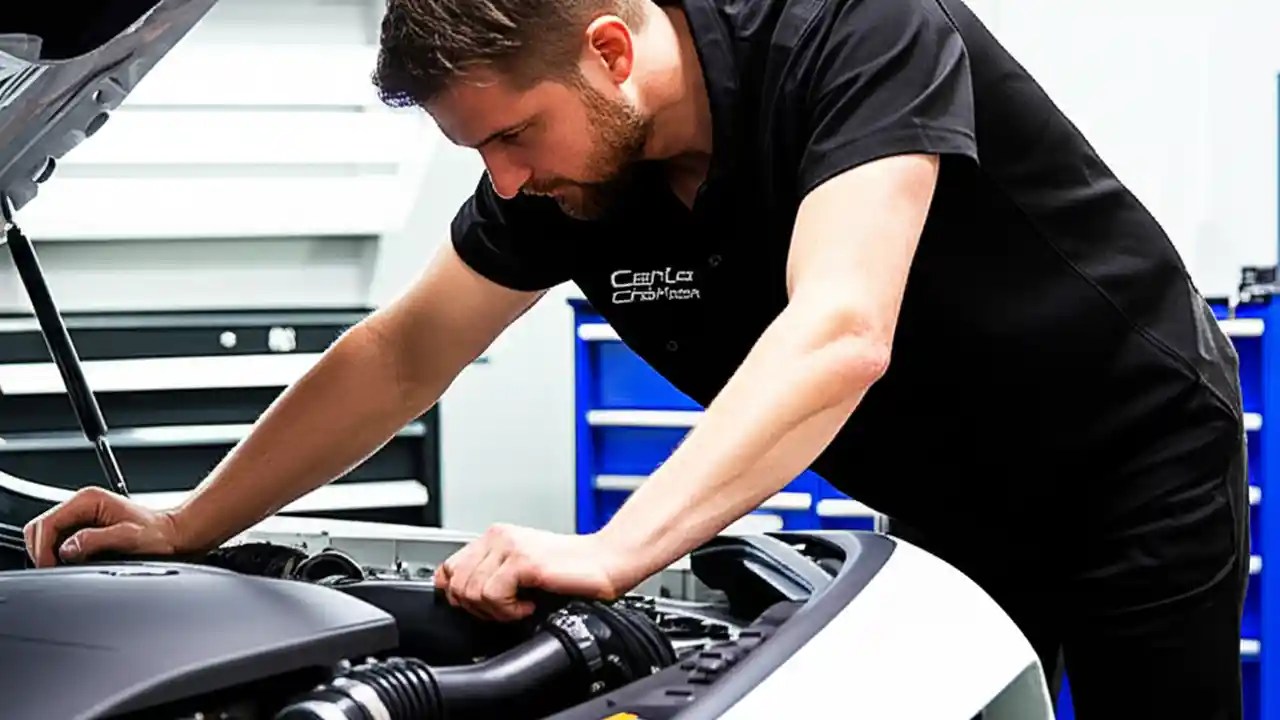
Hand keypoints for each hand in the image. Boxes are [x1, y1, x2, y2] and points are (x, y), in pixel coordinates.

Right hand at [23, 487, 185, 567]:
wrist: (172, 535)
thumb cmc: (159, 534)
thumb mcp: (129, 537)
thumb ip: (96, 540)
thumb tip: (68, 548)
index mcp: (89, 500)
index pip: (47, 523)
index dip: (43, 548)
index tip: (50, 566)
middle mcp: (82, 505)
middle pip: (41, 528)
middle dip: (42, 551)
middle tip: (55, 570)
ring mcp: (82, 516)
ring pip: (48, 535)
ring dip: (51, 553)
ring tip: (67, 567)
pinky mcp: (84, 528)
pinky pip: (59, 541)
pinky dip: (60, 554)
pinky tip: (74, 563)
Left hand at [434, 524, 638, 621]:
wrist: (607, 563)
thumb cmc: (570, 572)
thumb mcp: (519, 572)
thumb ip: (489, 575)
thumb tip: (458, 597)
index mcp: (494, 537)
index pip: (448, 569)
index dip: (459, 597)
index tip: (484, 607)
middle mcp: (499, 537)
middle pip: (456, 585)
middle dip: (479, 608)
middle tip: (508, 609)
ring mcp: (510, 546)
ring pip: (472, 592)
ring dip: (497, 611)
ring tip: (521, 605)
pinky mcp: (524, 561)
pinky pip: (493, 595)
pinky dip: (509, 610)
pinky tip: (529, 604)